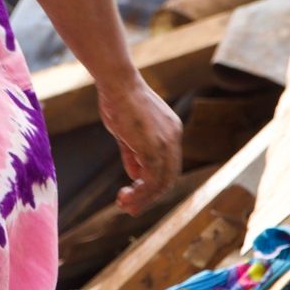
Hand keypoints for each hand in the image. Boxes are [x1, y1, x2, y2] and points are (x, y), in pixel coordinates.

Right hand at [99, 76, 182, 214]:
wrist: (117, 82)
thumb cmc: (118, 100)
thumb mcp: (126, 131)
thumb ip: (133, 154)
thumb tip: (136, 176)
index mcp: (170, 131)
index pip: (167, 165)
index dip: (152, 182)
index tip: (133, 192)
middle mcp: (173, 137)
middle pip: (168, 177)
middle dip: (149, 196)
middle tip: (130, 207)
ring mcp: (166, 143)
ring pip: (161, 182)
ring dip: (143, 199)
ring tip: (124, 205)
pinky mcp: (154, 148)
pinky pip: (151, 180)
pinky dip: (140, 193)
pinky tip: (125, 197)